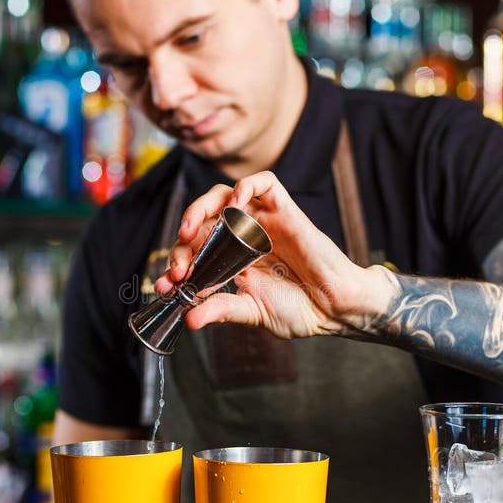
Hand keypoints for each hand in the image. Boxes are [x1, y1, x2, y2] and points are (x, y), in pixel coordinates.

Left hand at [155, 171, 393, 338]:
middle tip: (179, 265)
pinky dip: (246, 185)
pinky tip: (235, 201)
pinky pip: (265, 183)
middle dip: (183, 237)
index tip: (169, 283)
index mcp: (232, 257)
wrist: (334, 309)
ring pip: (225, 194)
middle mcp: (244, 235)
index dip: (178, 261)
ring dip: (202, 207)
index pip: (195, 248)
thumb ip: (221, 310)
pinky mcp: (285, 211)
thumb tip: (189, 319)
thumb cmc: (299, 309)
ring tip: (191, 230)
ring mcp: (263, 222)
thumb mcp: (251, 312)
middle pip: (203, 218)